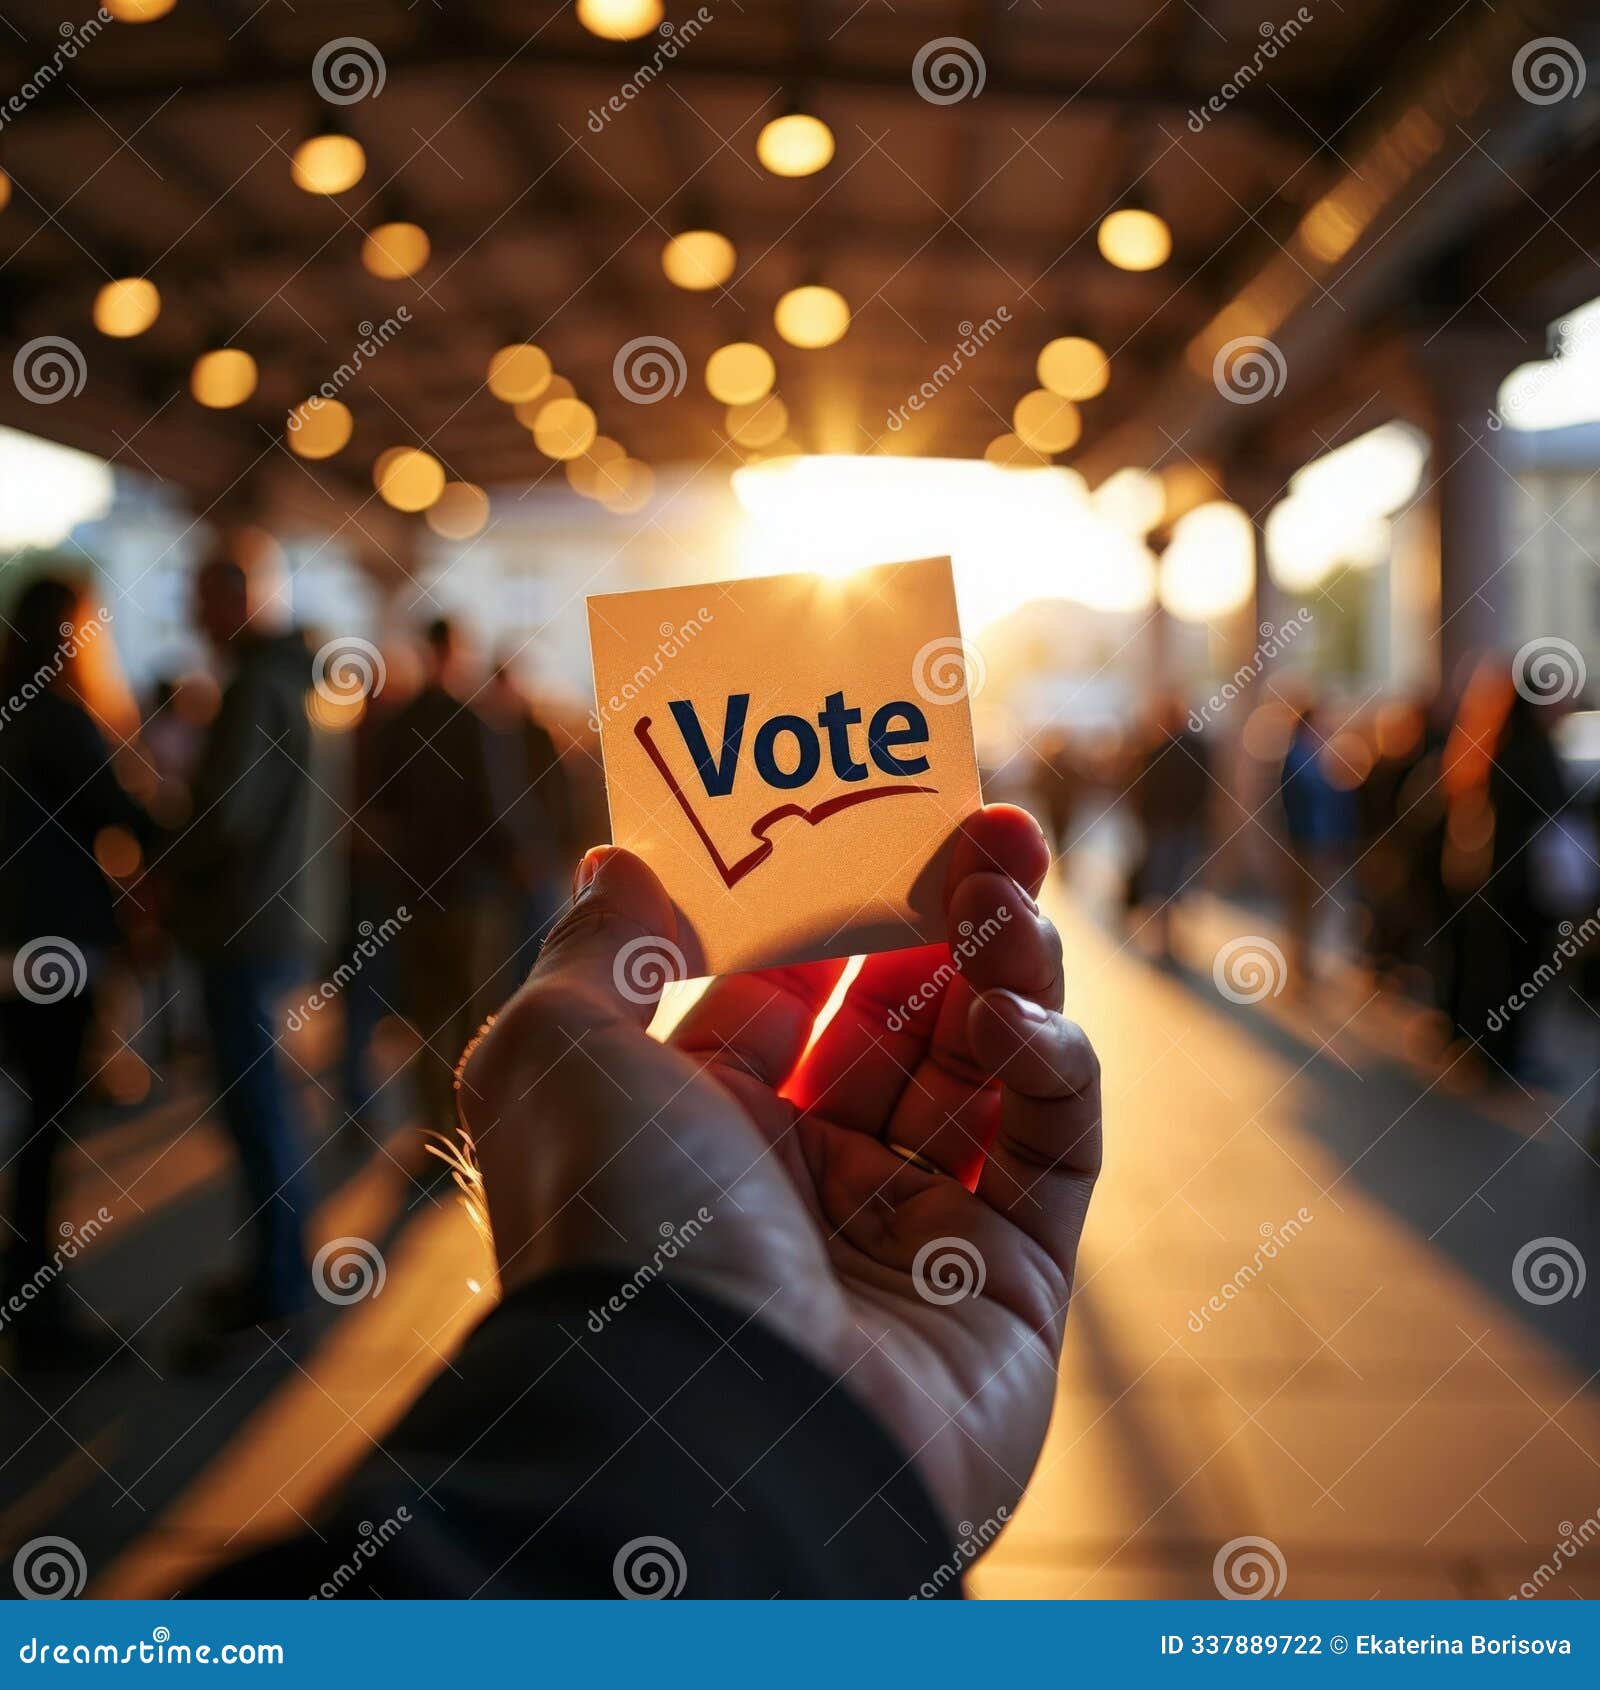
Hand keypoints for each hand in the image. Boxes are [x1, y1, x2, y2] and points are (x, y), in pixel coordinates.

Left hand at [457, 804, 1100, 1534]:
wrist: (711, 1430)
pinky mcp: (1015, 1283)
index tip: (878, 814)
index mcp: (705, 1129)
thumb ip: (603, 949)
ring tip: (1008, 896)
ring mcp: (916, 1231)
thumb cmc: (618, 1226)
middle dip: (950, 913)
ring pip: (992, 1066)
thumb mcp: (558, 1054)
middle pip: (904, 1015)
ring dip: (1010, 968)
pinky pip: (1054, 1145)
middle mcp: (809, 1180)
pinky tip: (1012, 1021)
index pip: (790, 986)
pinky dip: (1052, 1066)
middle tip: (993, 826)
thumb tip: (621, 863)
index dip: (835, 897)